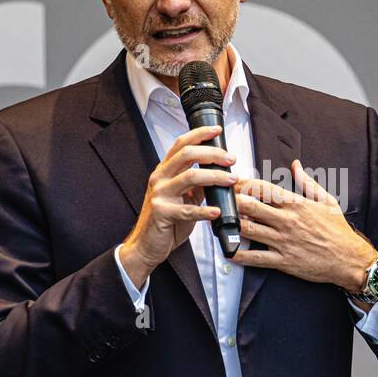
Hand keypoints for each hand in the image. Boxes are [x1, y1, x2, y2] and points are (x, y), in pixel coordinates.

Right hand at [121, 124, 236, 287]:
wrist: (146, 245)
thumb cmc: (166, 221)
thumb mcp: (183, 198)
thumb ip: (198, 186)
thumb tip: (219, 174)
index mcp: (164, 171)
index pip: (181, 144)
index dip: (199, 134)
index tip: (217, 131)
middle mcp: (160, 178)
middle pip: (187, 154)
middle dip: (212, 153)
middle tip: (231, 159)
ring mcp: (159, 194)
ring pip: (190, 177)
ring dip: (215, 176)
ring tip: (231, 181)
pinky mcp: (162, 213)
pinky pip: (188, 210)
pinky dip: (205, 210)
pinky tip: (217, 211)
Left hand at [229, 158, 375, 289]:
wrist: (349, 259)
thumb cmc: (338, 230)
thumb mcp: (327, 201)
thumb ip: (308, 183)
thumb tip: (296, 165)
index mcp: (296, 204)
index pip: (264, 189)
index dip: (244, 184)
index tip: (234, 182)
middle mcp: (287, 221)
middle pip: (250, 207)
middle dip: (232, 202)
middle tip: (221, 200)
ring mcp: (283, 242)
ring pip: (249, 230)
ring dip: (231, 225)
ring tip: (219, 221)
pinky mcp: (282, 261)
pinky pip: (255, 258)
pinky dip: (239, 255)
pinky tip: (228, 251)